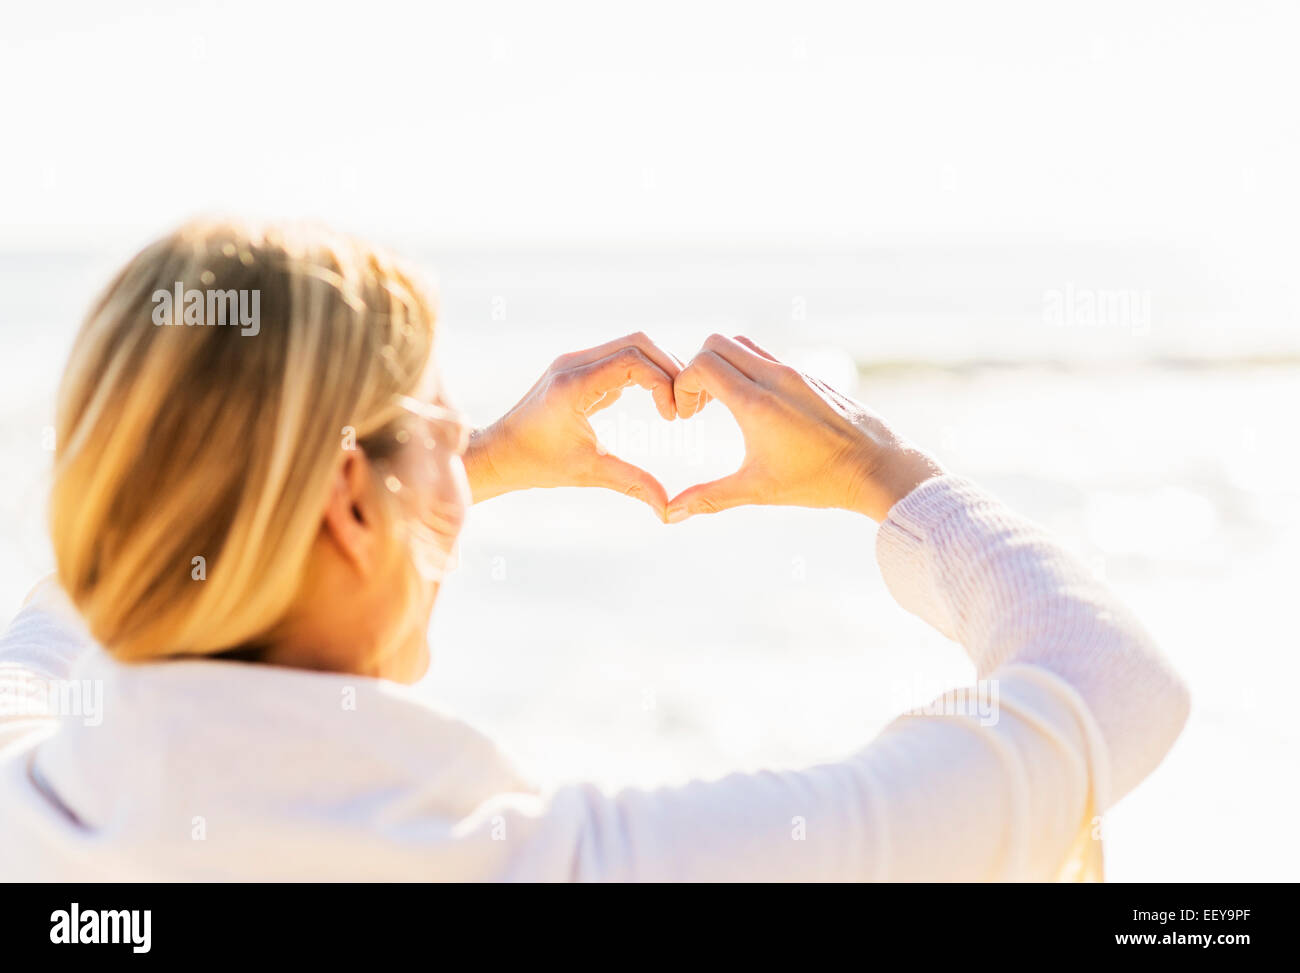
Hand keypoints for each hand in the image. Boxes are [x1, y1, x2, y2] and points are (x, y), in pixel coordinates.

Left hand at [465, 333, 681, 519]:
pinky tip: (652, 401)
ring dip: (657, 368)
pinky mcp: (577, 367)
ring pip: (630, 345)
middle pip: (638, 343)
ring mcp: (574, 361)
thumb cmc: (537, 464)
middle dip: (669, 369)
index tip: (672, 416)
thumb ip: (632, 484)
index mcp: (574, 384)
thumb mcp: (588, 473)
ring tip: (671, 404)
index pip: (633, 359)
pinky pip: (618, 357)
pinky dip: (642, 372)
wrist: (498, 453)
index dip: (663, 381)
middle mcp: (573, 363)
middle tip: (682, 405)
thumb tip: (668, 510)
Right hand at [666, 334, 943, 522]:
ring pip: (744, 344)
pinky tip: (756, 407)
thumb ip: (710, 497)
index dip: (683, 384)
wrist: (878, 468)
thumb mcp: (759, 490)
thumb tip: (671, 515)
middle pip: (717, 343)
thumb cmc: (820, 481)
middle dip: (697, 369)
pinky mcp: (810, 376)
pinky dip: (749, 369)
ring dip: (724, 365)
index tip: (686, 416)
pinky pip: (768, 356)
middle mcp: (775, 377)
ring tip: (723, 403)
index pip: (702, 364)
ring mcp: (795, 372)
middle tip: (699, 406)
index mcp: (757, 402)